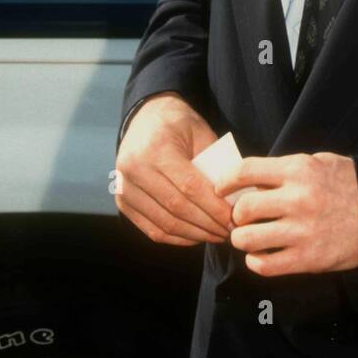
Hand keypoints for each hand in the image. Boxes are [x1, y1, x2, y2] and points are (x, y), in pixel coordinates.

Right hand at [115, 93, 231, 245]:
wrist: (145, 119)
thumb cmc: (179, 125)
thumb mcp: (201, 133)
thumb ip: (215, 164)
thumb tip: (234, 200)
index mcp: (156, 149)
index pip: (189, 186)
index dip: (214, 207)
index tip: (235, 219)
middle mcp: (134, 169)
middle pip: (177, 208)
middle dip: (208, 225)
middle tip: (231, 231)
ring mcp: (124, 188)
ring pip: (165, 224)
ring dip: (195, 235)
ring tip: (217, 235)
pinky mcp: (122, 203)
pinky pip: (152, 230)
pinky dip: (177, 239)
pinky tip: (197, 236)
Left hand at [215, 152, 357, 276]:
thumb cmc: (347, 185)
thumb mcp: (318, 163)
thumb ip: (285, 169)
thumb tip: (249, 180)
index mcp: (299, 171)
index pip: (245, 171)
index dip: (225, 181)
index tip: (220, 189)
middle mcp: (298, 199)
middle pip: (242, 209)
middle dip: (236, 215)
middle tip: (241, 219)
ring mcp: (302, 231)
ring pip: (247, 239)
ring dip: (242, 240)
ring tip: (249, 238)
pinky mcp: (308, 259)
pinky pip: (264, 265)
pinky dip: (255, 262)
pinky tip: (261, 256)